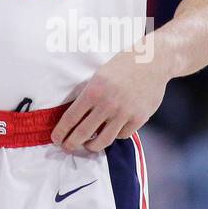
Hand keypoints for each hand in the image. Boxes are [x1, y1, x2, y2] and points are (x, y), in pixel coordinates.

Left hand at [51, 45, 170, 153]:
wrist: (152, 61)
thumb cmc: (121, 66)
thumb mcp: (99, 75)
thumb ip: (88, 95)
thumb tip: (74, 116)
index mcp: (93, 91)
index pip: (71, 118)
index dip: (61, 132)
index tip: (55, 139)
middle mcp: (107, 104)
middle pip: (83, 133)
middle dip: (71, 144)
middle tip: (66, 147)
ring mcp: (124, 113)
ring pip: (103, 140)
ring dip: (92, 146)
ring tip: (88, 145)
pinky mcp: (139, 118)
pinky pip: (122, 135)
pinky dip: (115, 135)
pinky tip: (111, 132)